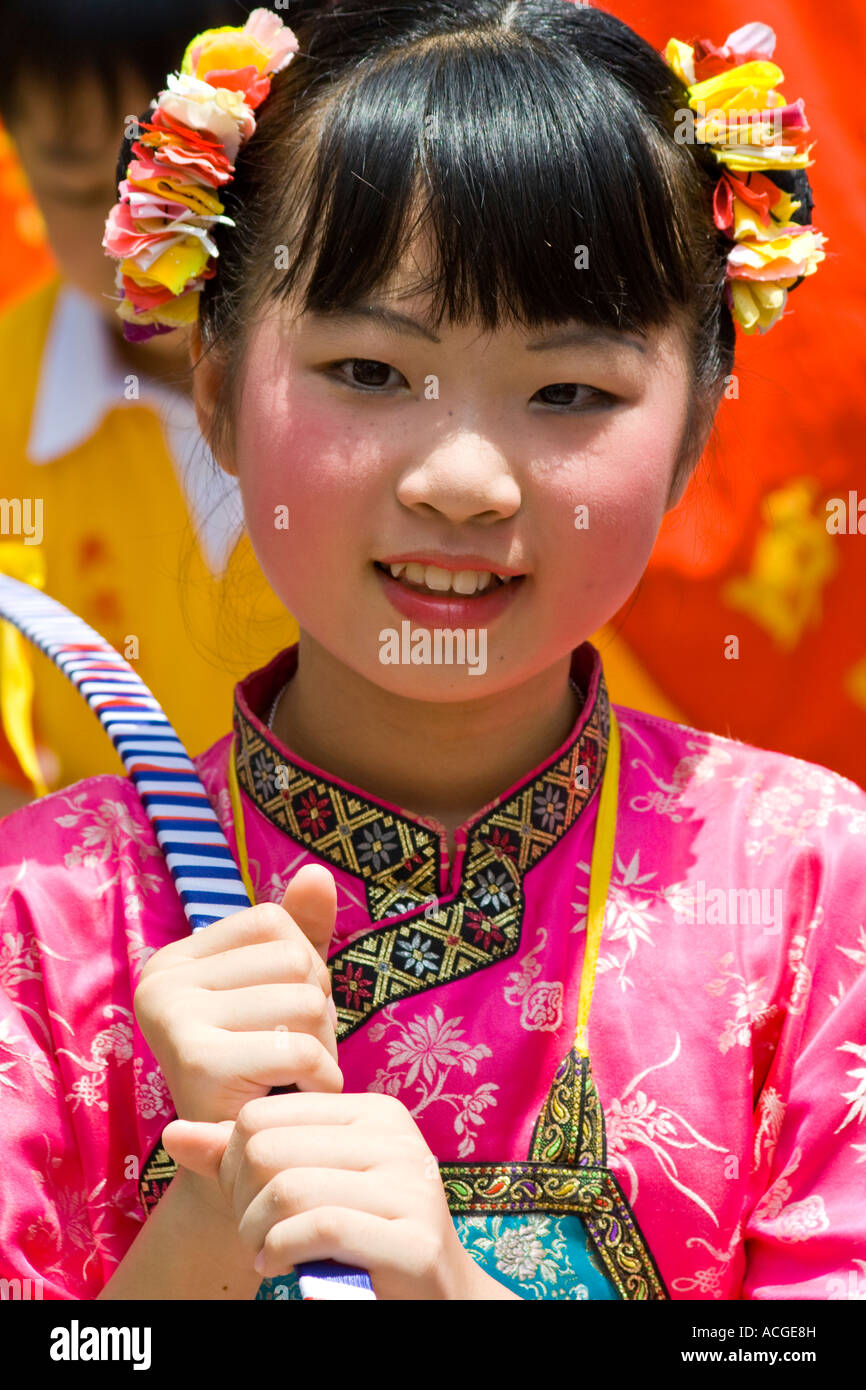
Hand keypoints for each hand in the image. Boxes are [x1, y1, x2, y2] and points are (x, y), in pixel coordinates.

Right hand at [134, 864, 341, 1127]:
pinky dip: (320, 1077)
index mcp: (173, 959)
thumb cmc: (267, 1073)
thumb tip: (316, 872)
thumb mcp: (284, 991)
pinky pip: (300, 1049)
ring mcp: (172, 1019)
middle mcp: (159, 981)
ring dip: (321, 1046)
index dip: (302, 968)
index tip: (277, 1018)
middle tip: (287, 1058)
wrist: (245, 1170)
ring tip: (289, 1078)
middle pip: (294, 961)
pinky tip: (300, 1097)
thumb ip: (300, 931)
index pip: (272, 922)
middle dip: (316, 1012)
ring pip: (306, 1002)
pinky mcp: (197, 1063)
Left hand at [162, 1091, 515, 1299]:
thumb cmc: (362, 1239)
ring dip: (256, 1234)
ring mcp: (410, 1185)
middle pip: (267, 1149)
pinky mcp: (414, 1238)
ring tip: (264, 1253)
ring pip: (287, 1189)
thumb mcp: (307, 1187)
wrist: (438, 1299)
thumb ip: (243, 1159)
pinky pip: (317, 1228)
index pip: (261, 1116)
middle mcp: (397, 1137)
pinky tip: (279, 1267)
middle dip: (242, 1202)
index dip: (234, 1165)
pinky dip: (280, 1253)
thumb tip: (174, 1133)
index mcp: (373, 1112)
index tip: (249, 1201)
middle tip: (254, 1234)